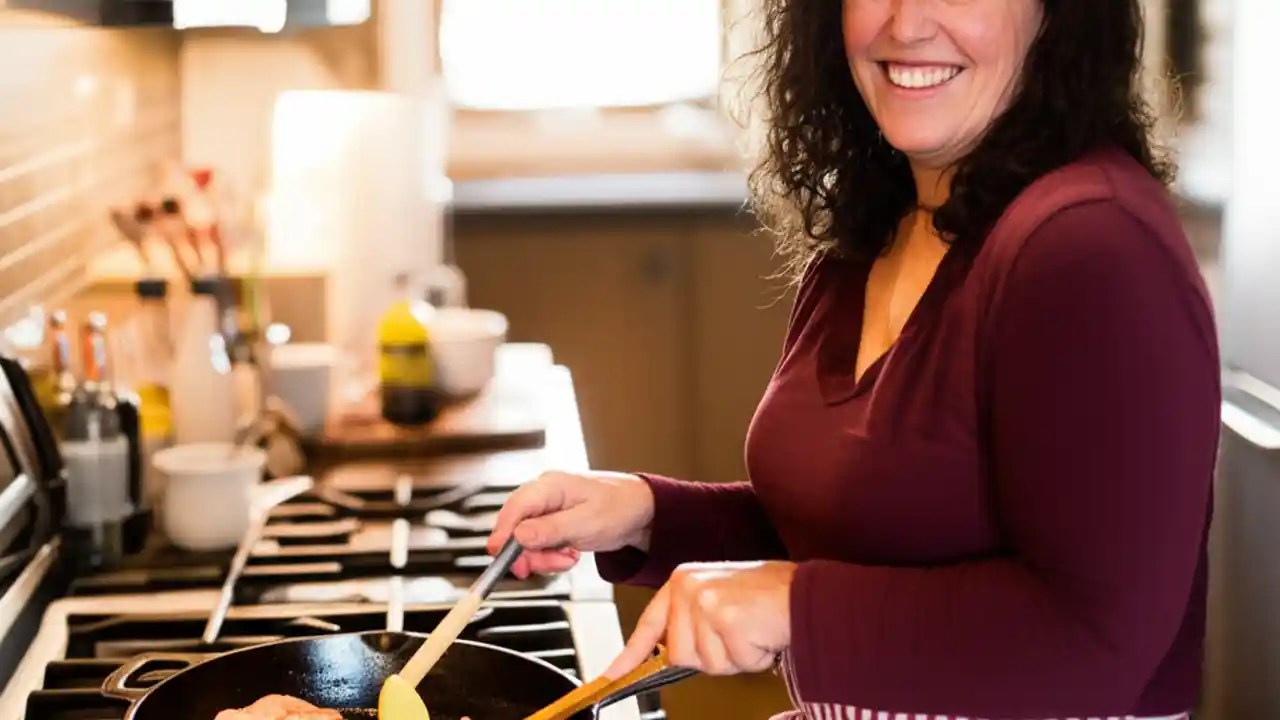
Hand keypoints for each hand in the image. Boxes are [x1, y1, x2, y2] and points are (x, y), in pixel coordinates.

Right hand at [487, 470, 655, 577]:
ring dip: (544, 556)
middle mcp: (545, 494)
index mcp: (550, 485)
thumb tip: (518, 537)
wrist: (642, 511)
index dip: (503, 533)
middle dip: (529, 552)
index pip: (515, 508)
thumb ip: (550, 530)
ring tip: (568, 558)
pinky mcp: (553, 522)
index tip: (499, 556)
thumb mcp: (586, 523)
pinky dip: (551, 555)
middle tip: (545, 566)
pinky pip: (540, 543)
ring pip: (527, 539)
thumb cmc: (620, 507)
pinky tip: (569, 554)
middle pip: (517, 526)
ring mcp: (548, 508)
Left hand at [605, 561, 796, 677]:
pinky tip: (761, 634)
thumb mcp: (719, 599)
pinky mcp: (725, 619)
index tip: (611, 675)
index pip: (650, 624)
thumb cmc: (771, 596)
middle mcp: (689, 588)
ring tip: (751, 631)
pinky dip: (752, 657)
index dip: (631, 655)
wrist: (805, 590)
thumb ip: (693, 620)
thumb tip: (673, 652)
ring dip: (734, 657)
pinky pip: (732, 662)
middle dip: (712, 655)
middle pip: (681, 653)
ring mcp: (705, 603)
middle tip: (738, 634)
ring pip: (705, 662)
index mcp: (684, 581)